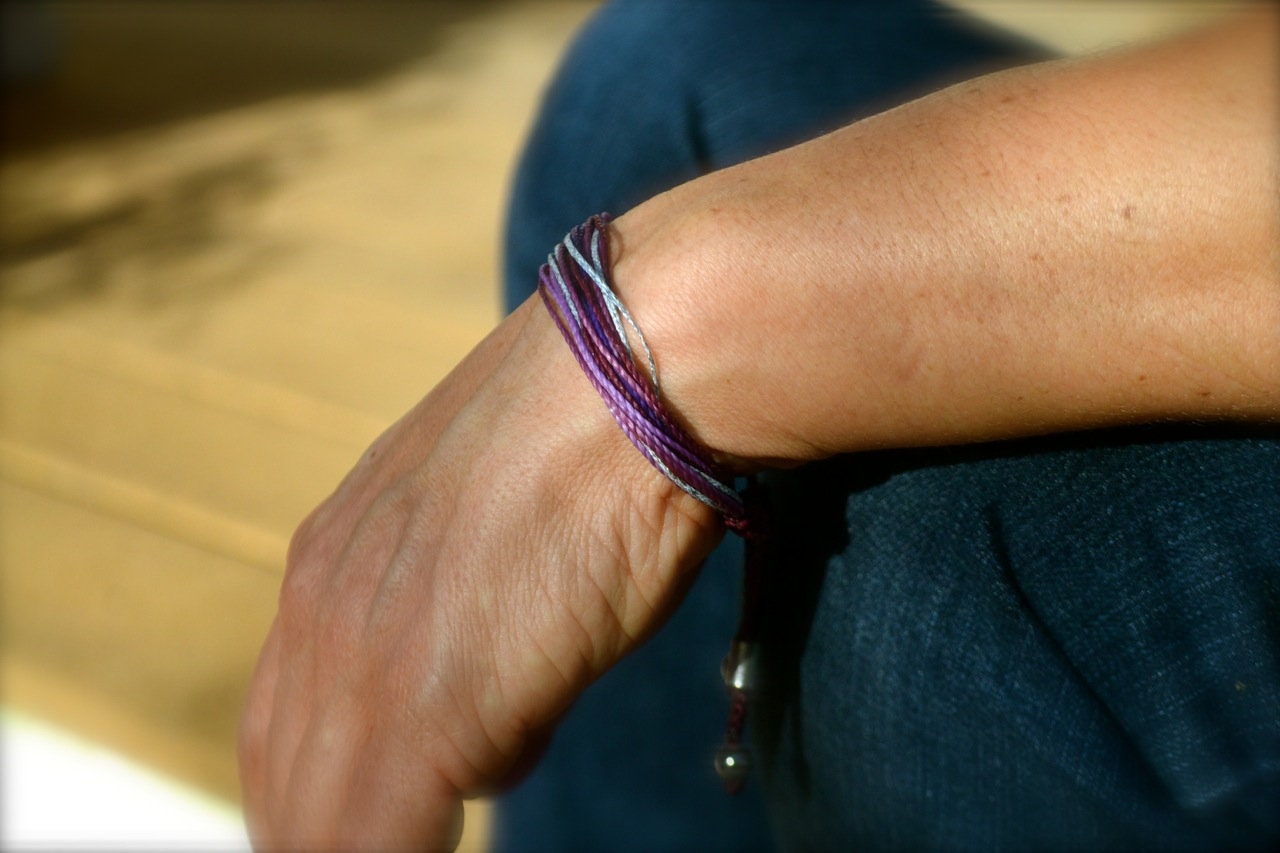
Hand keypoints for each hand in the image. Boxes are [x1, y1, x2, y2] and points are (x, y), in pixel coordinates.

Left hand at [238, 298, 722, 849]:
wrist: (631, 376)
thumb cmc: (595, 438)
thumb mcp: (499, 532)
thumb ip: (473, 634)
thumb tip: (493, 736)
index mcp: (329, 564)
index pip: (285, 721)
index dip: (316, 791)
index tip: (361, 822)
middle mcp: (322, 611)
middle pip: (282, 782)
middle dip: (319, 833)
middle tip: (372, 847)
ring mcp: (365, 661)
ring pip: (314, 821)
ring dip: (355, 845)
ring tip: (407, 849)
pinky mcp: (427, 707)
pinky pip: (378, 842)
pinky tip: (439, 852)